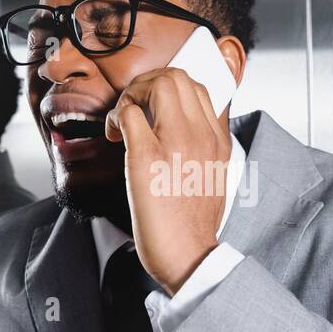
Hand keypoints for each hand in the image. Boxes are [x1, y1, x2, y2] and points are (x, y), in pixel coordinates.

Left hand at [104, 67, 230, 294]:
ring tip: (123, 119)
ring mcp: (175, 142)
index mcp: (218, 140)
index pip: (199, 88)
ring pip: (156, 85)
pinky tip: (114, 136)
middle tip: (132, 106)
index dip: (169, 87)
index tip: (153, 107)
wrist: (189, 255)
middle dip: (146, 84)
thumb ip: (203, 148)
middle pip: (176, 77)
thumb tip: (183, 131)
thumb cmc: (194, 223)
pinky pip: (129, 114)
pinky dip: (116, 117)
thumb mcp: (213, 176)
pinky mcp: (146, 156)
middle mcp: (201, 135)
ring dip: (132, 95)